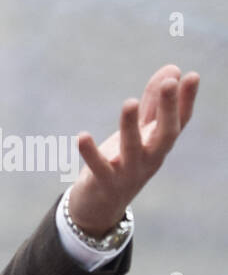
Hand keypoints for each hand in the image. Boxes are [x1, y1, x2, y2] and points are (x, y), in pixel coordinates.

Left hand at [68, 64, 198, 234]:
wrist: (100, 206)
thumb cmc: (123, 161)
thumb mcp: (140, 132)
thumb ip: (152, 103)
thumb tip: (172, 69)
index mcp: (159, 144)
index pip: (180, 121)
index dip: (187, 100)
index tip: (193, 75)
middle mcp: (149, 159)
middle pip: (165, 134)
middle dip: (168, 109)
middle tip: (169, 83)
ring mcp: (128, 172)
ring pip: (132, 149)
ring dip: (130, 126)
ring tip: (129, 102)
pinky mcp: (104, 182)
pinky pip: (98, 167)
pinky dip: (90, 152)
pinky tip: (82, 136)